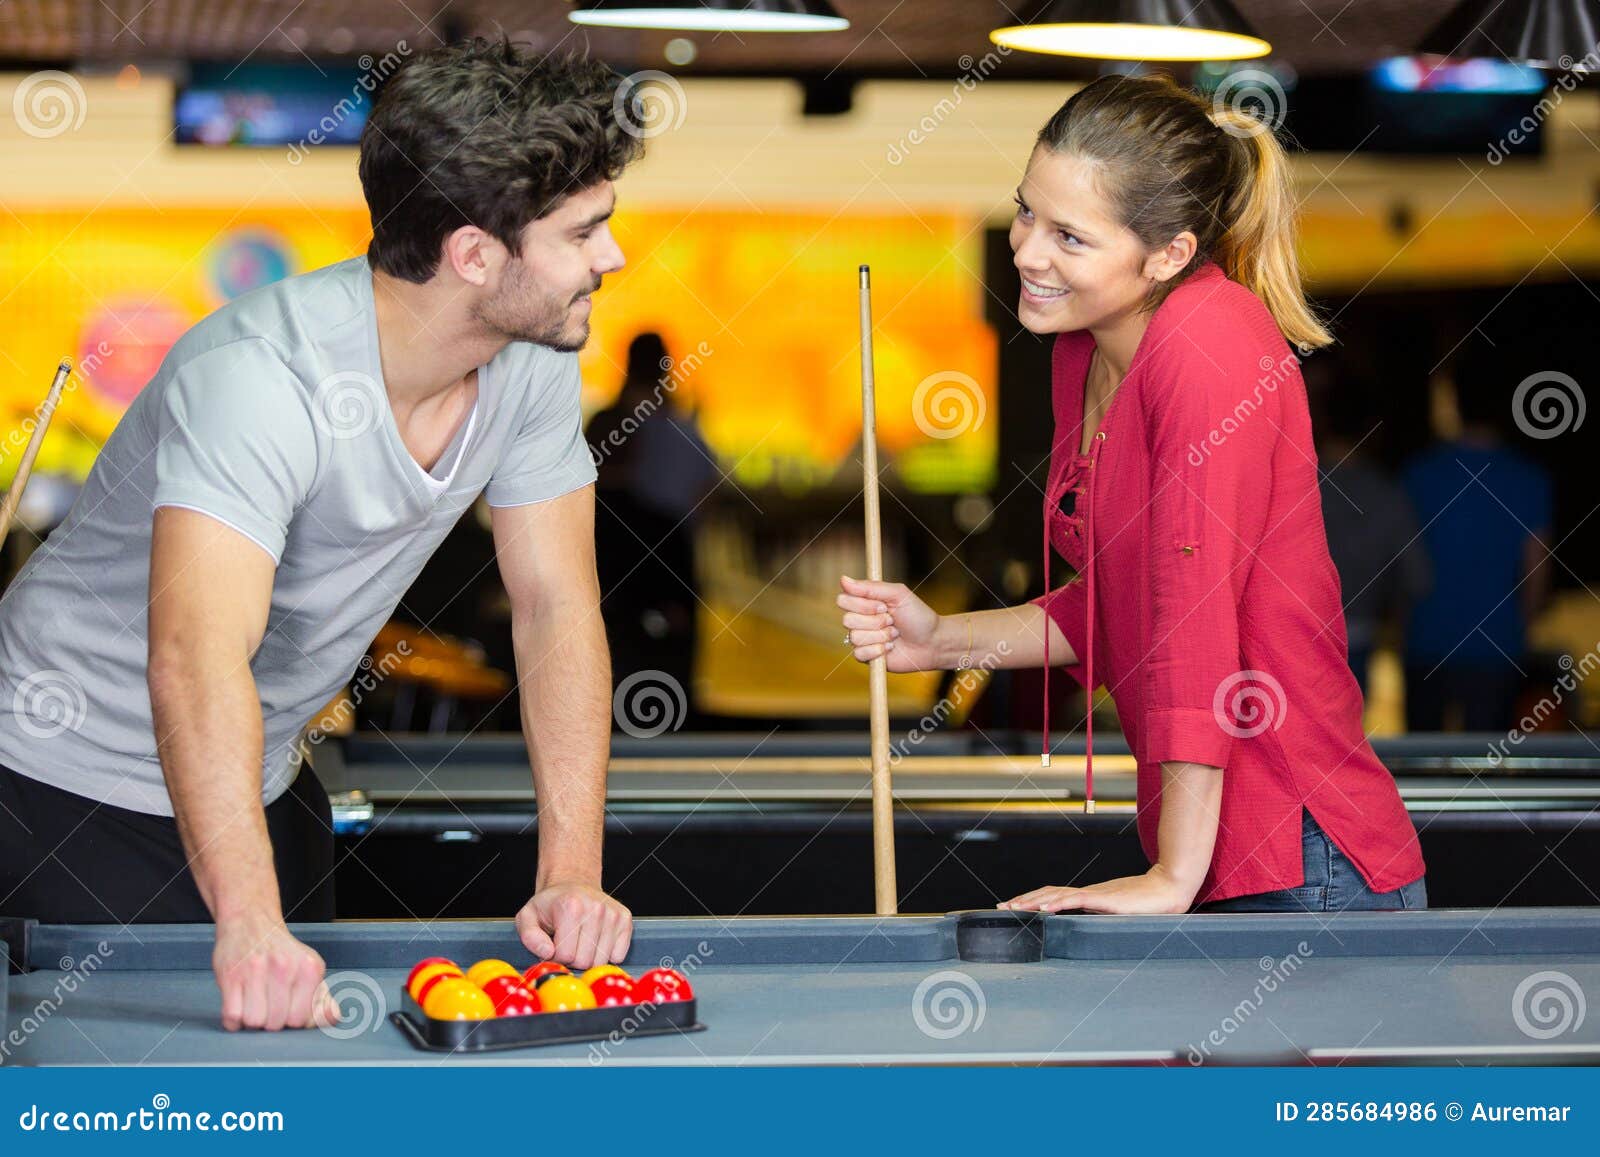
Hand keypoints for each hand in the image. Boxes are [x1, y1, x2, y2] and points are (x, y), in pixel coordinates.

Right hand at [213, 915, 339, 1030]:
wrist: (251, 922)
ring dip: (251, 1020)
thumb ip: (321, 997)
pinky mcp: (230, 975)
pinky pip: (231, 1016)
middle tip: (268, 1004)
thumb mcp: (308, 968)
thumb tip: (333, 1017)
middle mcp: (285, 967)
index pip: (301, 1020)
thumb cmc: (281, 952)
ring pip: (254, 1022)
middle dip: (271, 1021)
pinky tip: (239, 1004)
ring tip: (253, 1003)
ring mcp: (256, 970)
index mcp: (310, 968)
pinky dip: (233, 1018)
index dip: (291, 1021)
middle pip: (277, 1024)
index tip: (286, 1009)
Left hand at [516, 882, 631, 969]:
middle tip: (568, 942)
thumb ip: (530, 937)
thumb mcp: (528, 916)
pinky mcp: (625, 919)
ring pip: (601, 961)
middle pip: (584, 961)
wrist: (574, 884)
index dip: (556, 955)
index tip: (554, 943)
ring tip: (581, 940)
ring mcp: (613, 914)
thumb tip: (547, 952)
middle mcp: (596, 908)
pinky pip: (618, 956)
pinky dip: (607, 954)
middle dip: (573, 958)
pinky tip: (596, 940)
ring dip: (589, 957)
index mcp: (570, 907)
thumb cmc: (551, 904)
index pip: (565, 956)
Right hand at [837, 575, 942, 671]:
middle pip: (847, 619)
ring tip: (894, 634)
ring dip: (880, 636)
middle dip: (875, 621)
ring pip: (855, 637)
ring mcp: (862, 638)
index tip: (884, 606)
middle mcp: (860, 619)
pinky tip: (890, 647)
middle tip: (892, 621)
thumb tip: (842, 579)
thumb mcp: (898, 594)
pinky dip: (878, 650)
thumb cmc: (917, 616)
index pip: (843, 599)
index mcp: (865, 602)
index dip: (863, 604)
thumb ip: (870, 587)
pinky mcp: (866, 656)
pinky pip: (859, 653)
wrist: (932, 642)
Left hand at [999, 865, 1196, 914]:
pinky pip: (1076, 900)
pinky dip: (1058, 904)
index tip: (1014, 907)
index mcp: (1089, 896)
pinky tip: (1045, 909)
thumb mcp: (1119, 914)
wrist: (1168, 890)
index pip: (1054, 895)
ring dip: (1034, 902)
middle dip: (1024, 900)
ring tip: (1015, 908)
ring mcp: (1095, 895)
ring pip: (1057, 895)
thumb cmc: (1148, 904)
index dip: (1032, 899)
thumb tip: (1088, 928)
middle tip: (1002, 908)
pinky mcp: (1104, 899)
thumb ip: (1103, 917)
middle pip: (1048, 893)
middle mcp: (1087, 893)